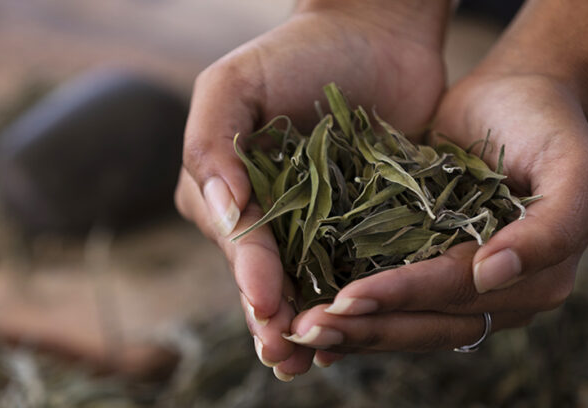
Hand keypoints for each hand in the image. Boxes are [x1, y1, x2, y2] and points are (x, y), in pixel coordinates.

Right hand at [175, 0, 448, 378]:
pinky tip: (362, 331)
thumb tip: (216, 210)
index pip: (235, 241)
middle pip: (267, 276)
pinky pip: (357, 269)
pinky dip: (357, 301)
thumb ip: (211, 143)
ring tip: (317, 362)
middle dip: (274, 318)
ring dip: (312, 325)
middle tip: (287, 355)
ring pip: (310, 285)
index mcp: (223, 190)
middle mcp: (265, 216)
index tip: (265, 305)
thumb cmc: (295, 51)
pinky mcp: (363, 226)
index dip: (249, 275)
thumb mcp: (234, 84)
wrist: (376, 32)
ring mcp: (315, 225)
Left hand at [281, 73, 587, 356]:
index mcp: (537, 280)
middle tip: (308, 328)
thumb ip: (552, 229)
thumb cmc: (547, 124)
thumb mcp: (576, 168)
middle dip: (367, 327)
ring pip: (405, 322)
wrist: (513, 97)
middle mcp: (499, 296)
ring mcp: (462, 289)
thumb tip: (493, 276)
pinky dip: (356, 314)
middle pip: (427, 323)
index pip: (458, 292)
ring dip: (354, 330)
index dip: (403, 296)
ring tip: (301, 331)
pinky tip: (310, 325)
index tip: (347, 298)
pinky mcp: (428, 270)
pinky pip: (393, 302)